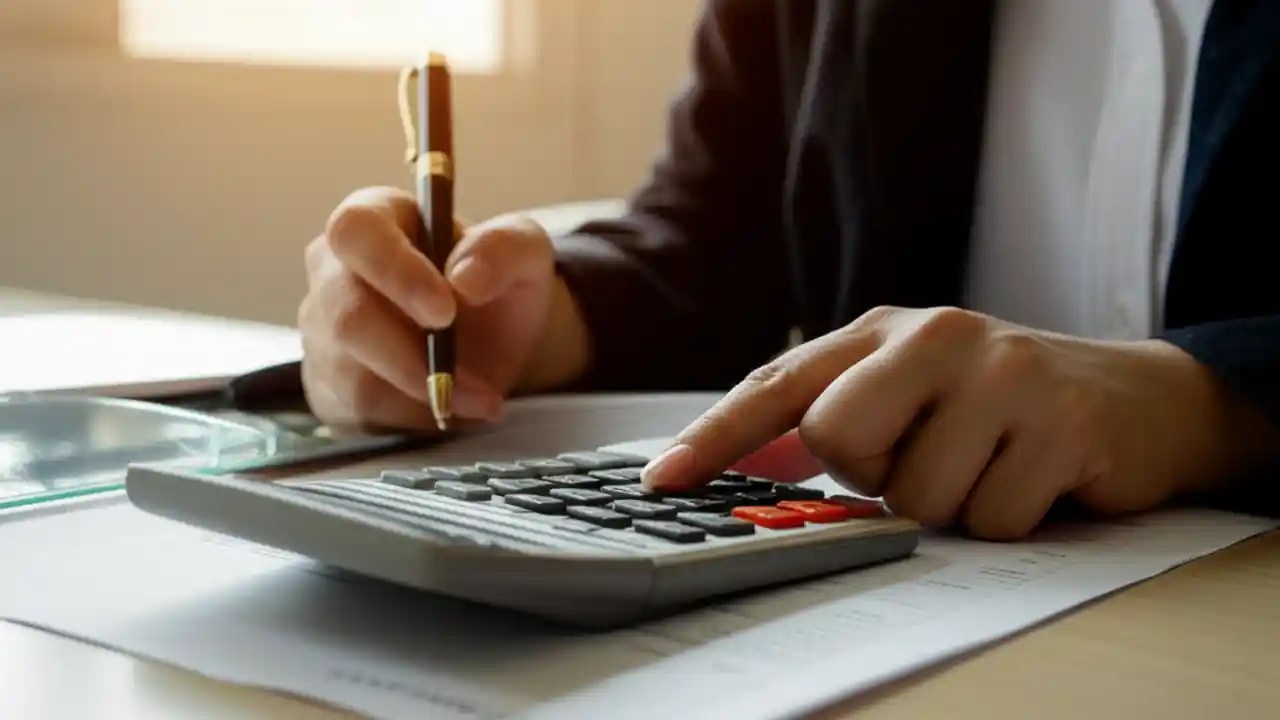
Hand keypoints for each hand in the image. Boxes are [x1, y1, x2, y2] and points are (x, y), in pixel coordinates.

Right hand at [299, 186, 589, 431]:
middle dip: (414, 357)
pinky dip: (414, 418)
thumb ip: (503, 249)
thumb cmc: (498, 281)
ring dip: (426, 395)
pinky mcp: (328, 385)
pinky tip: (452, 407)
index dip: (394, 271)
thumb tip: (465, 278)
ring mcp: (323, 332)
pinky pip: (359, 412)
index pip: (356, 232)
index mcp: (374, 218)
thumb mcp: (523, 252)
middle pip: (346, 316)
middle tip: (475, 378)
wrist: (496, 339)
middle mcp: (332, 272)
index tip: (445, 311)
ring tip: (482, 398)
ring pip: (353, 376)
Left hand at [642, 306, 1274, 538]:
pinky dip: (1005, 518)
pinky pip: (990, 518)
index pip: (778, 384)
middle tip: (922, 456)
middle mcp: (934, 335)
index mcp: (880, 332)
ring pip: (917, 496)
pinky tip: (1031, 478)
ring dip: (949, 503)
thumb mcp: (906, 390)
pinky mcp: (1061, 419)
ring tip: (985, 464)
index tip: (663, 482)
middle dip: (874, 474)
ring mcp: (1002, 372)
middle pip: (838, 438)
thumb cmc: (995, 401)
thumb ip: (827, 417)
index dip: (715, 438)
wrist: (1133, 397)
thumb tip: (734, 463)